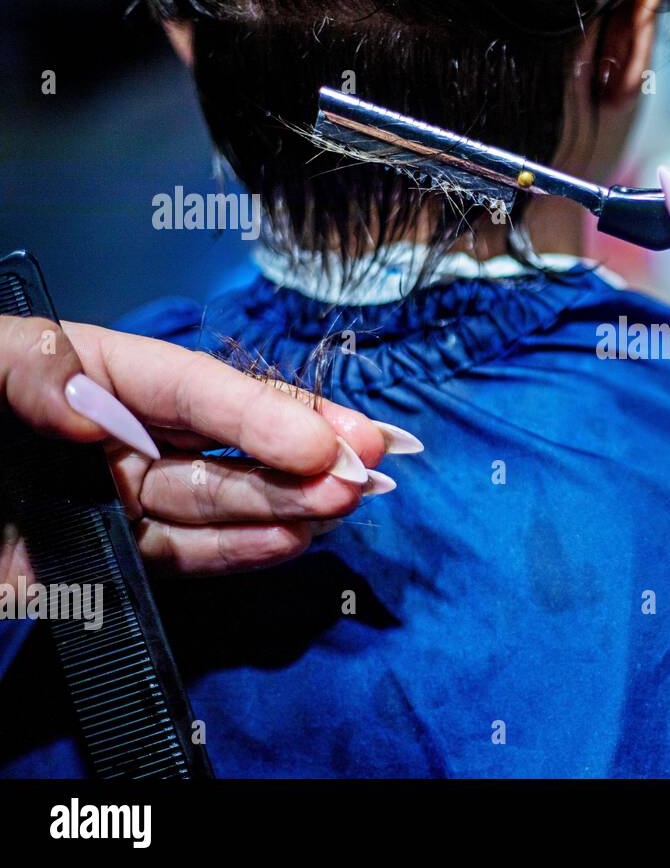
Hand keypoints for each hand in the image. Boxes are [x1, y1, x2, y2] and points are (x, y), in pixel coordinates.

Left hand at [1, 316, 413, 582]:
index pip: (192, 390)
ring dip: (289, 505)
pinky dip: (244, 554)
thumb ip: (29, 372)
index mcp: (87, 376)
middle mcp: (115, 438)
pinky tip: (295, 540)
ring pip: (219, 503)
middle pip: (225, 445)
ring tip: (347, 502)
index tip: (322, 437)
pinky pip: (184, 560)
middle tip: (365, 469)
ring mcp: (112, 505)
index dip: (260, 412)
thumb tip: (96, 414)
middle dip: (300, 456)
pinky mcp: (101, 568)